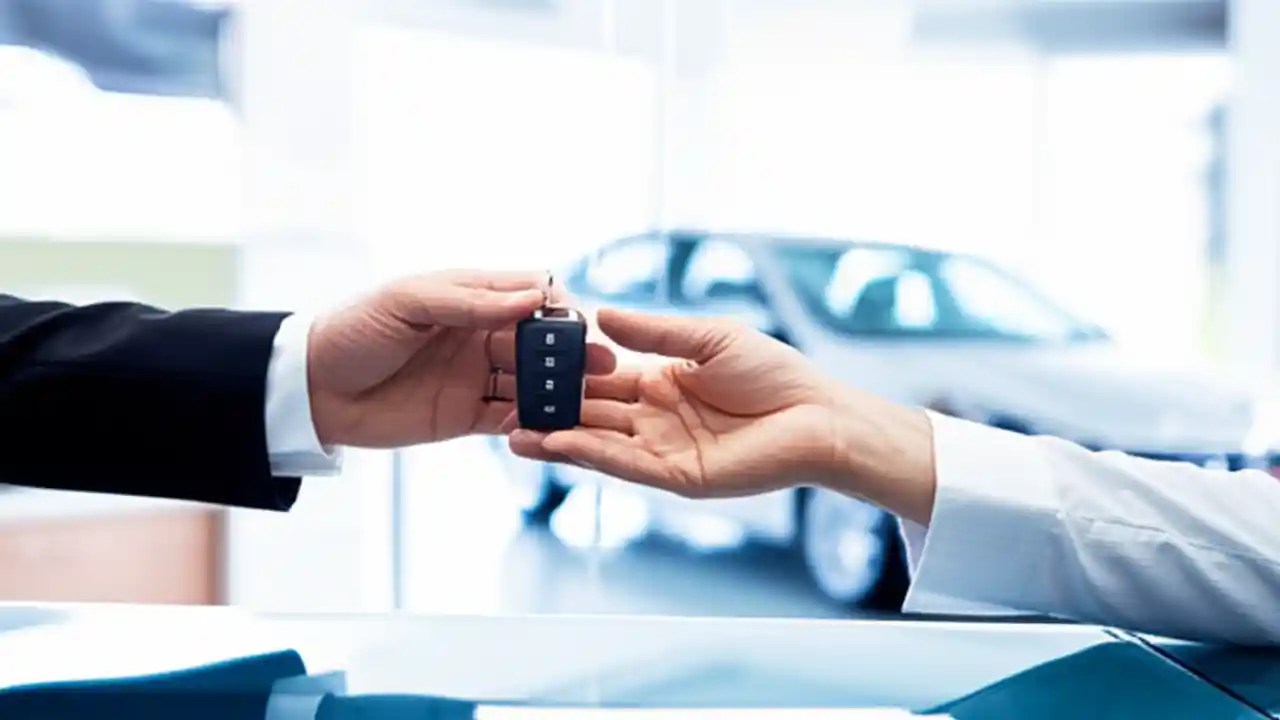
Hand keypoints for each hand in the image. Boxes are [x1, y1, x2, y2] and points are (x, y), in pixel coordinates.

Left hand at [306, 270, 615, 447]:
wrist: (309, 389)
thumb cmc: (352, 331)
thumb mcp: (407, 303)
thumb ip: (469, 302)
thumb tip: (532, 297)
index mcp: (470, 297)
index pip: (531, 294)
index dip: (560, 308)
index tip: (579, 323)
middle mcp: (480, 334)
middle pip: (542, 341)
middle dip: (573, 353)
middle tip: (600, 366)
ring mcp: (476, 375)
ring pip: (533, 381)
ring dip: (558, 389)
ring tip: (581, 401)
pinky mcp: (466, 415)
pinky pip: (510, 418)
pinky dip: (532, 422)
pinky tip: (547, 427)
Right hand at [509, 309, 936, 523]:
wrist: (818, 415)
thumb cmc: (772, 372)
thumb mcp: (706, 337)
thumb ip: (653, 330)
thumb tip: (599, 315)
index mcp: (659, 381)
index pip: (600, 379)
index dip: (565, 375)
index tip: (526, 365)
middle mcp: (655, 418)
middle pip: (591, 414)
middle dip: (549, 411)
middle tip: (503, 405)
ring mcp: (663, 449)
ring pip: (599, 443)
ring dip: (557, 440)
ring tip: (513, 434)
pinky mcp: (678, 476)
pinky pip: (626, 465)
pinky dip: (590, 456)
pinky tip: (557, 446)